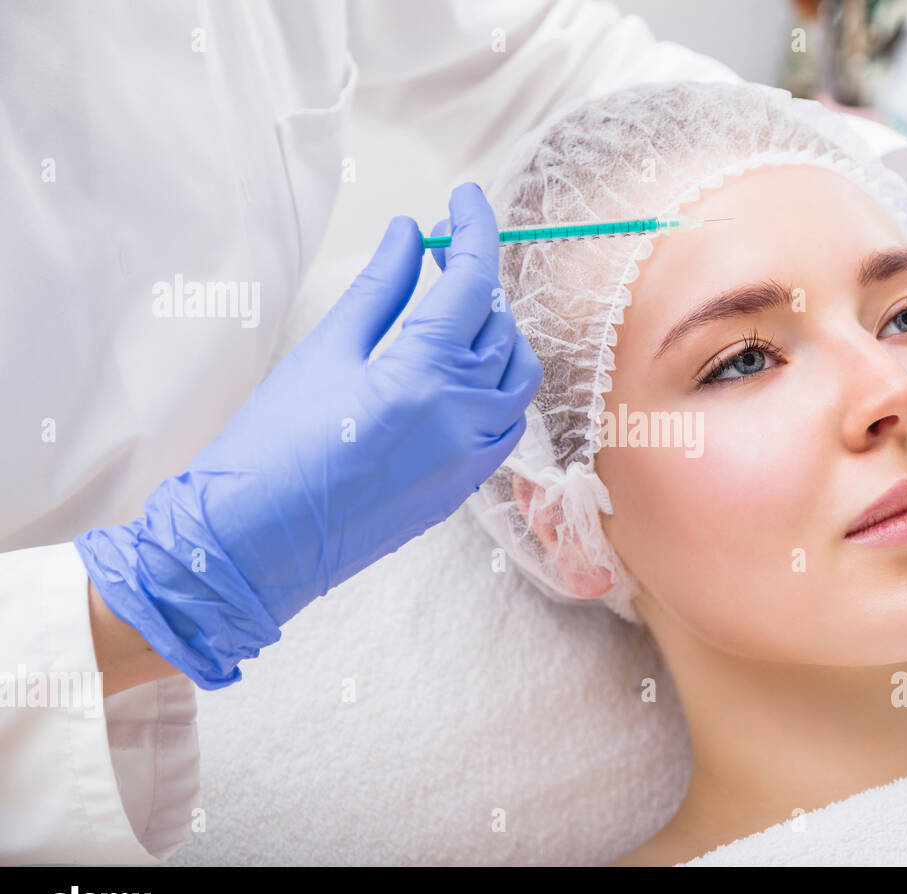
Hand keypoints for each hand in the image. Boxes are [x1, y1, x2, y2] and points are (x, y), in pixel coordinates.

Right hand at [76, 183, 541, 686]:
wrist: (253, 545)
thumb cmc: (271, 444)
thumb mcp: (324, 350)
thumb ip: (380, 289)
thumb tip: (410, 233)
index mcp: (426, 373)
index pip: (475, 281)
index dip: (475, 228)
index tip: (465, 197)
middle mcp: (464, 415)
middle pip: (500, 324)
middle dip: (476, 282)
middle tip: (437, 257)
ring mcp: (471, 457)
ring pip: (516, 376)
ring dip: (495, 334)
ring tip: (449, 316)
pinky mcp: (463, 487)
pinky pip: (506, 422)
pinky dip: (495, 387)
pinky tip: (455, 374)